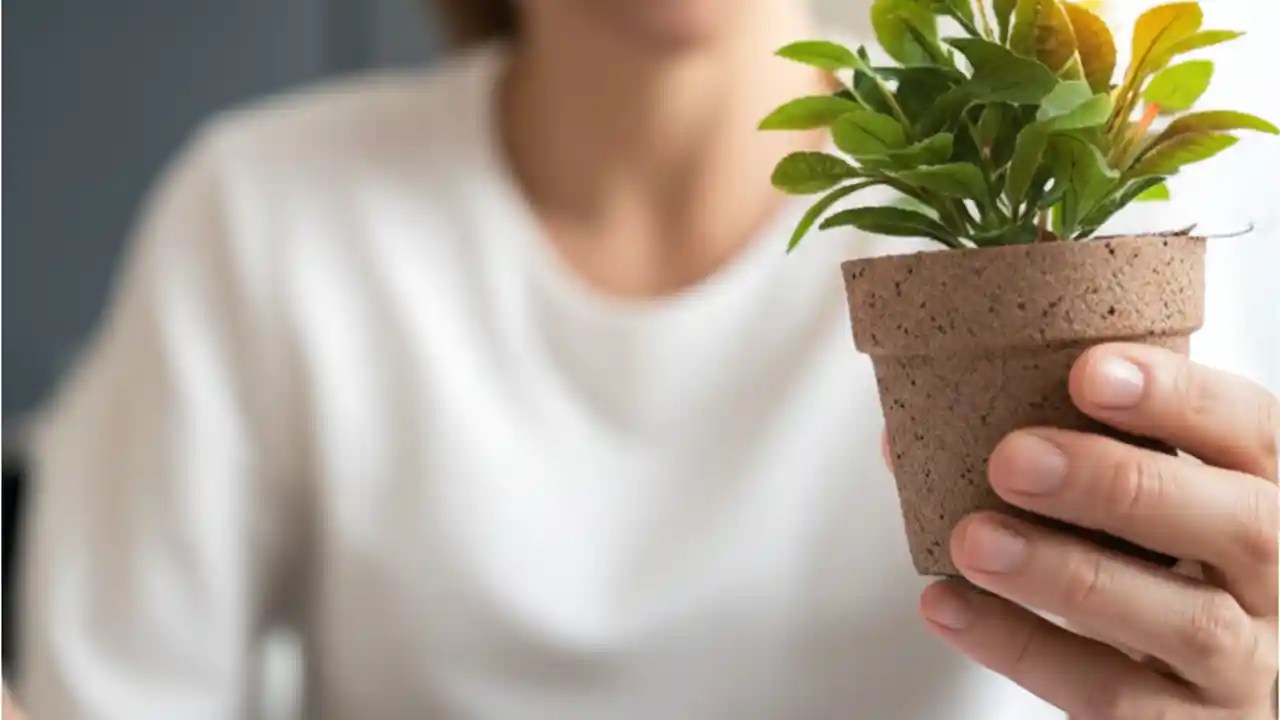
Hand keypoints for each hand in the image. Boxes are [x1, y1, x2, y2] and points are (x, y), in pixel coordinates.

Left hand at [913, 343, 1278, 718]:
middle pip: (1240, 526)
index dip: (1181, 398)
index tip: (1090, 370)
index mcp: (1267, 501)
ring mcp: (1247, 668)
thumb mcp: (1134, 516)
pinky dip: (1023, 647)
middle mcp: (1278, 585)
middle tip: (1013, 459)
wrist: (1190, 702)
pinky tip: (951, 605)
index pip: (1252, 433)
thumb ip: (1056, 461)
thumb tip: (904, 437)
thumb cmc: (1149, 581)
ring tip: (975, 539)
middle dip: (1121, 484)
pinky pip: (1114, 697)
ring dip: (1065, 572)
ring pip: (1184, 621)